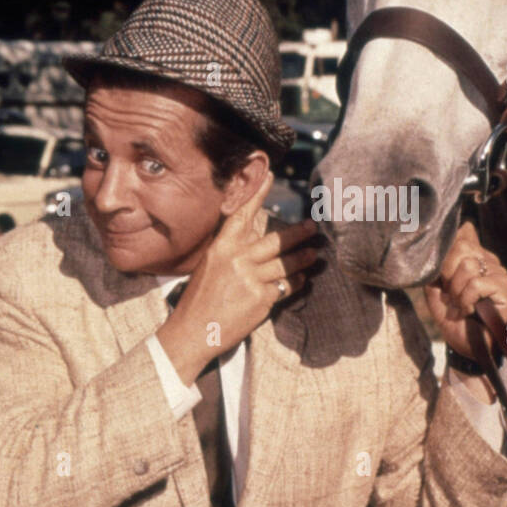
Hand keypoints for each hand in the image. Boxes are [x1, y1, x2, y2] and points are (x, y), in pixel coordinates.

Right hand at [156, 169, 321, 383]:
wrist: (192, 331)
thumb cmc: (199, 300)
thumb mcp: (209, 267)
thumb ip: (231, 252)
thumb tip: (254, 242)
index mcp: (221, 247)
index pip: (243, 214)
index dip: (257, 193)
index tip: (270, 174)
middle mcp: (236, 258)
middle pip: (276, 240)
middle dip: (298, 233)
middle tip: (313, 228)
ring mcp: (250, 278)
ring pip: (286, 263)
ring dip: (303, 259)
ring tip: (313, 255)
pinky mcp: (261, 298)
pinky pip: (286, 286)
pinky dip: (296, 282)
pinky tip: (301, 280)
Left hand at [424, 221, 506, 361]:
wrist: (465, 346)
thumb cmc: (451, 318)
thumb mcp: (435, 289)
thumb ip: (437, 265)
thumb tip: (442, 242)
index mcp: (473, 257)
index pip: (460, 236)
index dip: (445, 257)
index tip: (443, 280)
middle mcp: (488, 261)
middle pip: (461, 246)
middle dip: (448, 274)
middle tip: (451, 295)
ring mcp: (498, 273)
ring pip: (468, 266)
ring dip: (457, 291)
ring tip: (460, 305)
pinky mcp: (504, 288)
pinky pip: (477, 284)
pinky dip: (466, 300)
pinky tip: (470, 311)